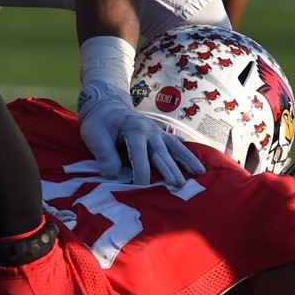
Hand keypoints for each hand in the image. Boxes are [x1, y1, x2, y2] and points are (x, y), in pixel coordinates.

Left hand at [76, 79, 203, 185]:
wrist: (105, 106)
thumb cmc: (98, 123)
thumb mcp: (94, 136)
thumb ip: (105, 155)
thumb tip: (115, 175)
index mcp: (133, 128)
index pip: (140, 154)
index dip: (141, 172)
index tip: (141, 188)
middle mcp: (149, 130)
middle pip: (161, 152)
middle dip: (170, 169)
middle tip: (180, 184)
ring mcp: (156, 132)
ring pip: (174, 147)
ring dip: (187, 160)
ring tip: (200, 172)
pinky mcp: (159, 135)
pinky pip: (174, 143)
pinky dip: (185, 152)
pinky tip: (195, 160)